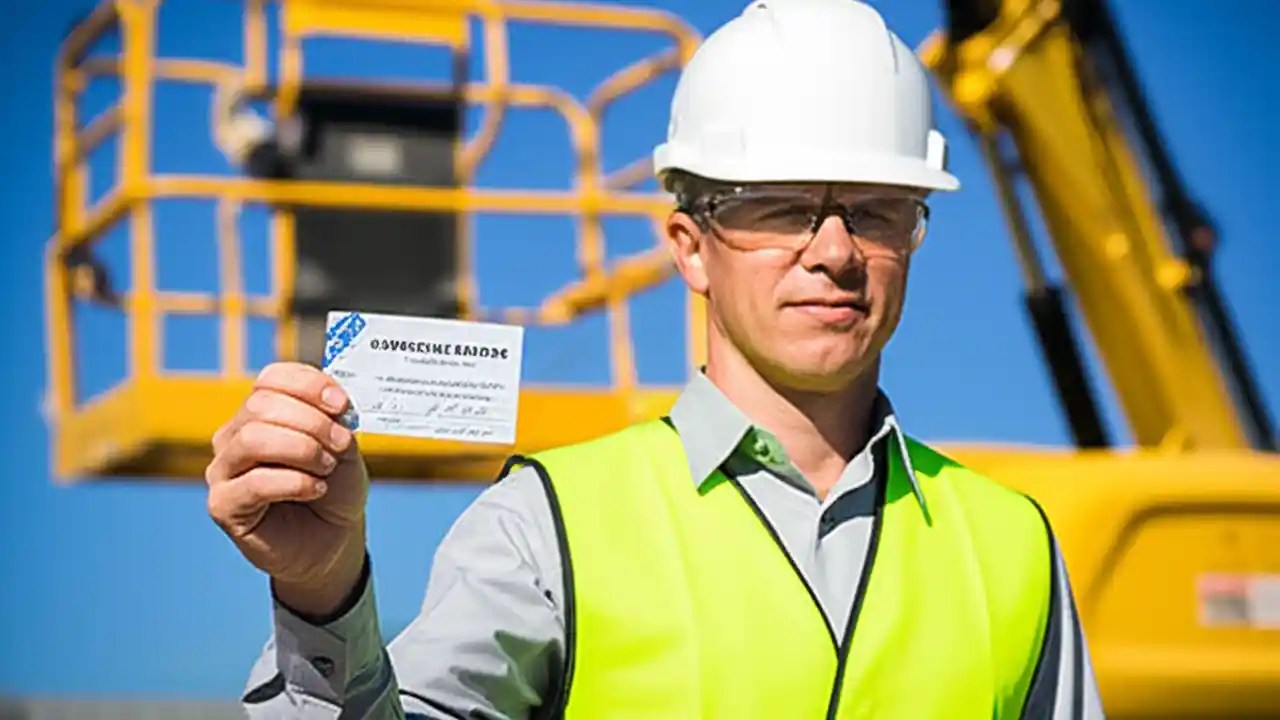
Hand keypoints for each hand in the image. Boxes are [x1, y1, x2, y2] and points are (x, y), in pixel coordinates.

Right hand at [206, 362, 368, 617]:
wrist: (332, 539)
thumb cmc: (334, 488)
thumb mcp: (343, 447)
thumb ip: (333, 421)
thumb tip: (332, 403)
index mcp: (261, 412)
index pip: (271, 378)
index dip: (309, 384)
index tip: (342, 405)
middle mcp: (234, 435)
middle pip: (262, 405)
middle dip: (312, 422)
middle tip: (341, 444)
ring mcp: (223, 469)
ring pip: (253, 438)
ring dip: (302, 449)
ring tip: (327, 467)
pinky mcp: (223, 505)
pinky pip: (255, 482)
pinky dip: (295, 482)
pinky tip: (316, 489)